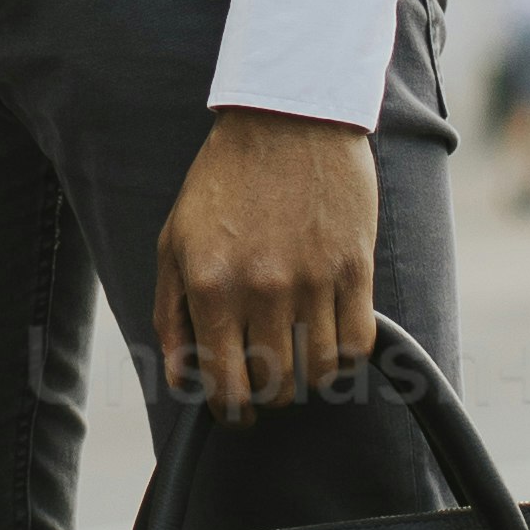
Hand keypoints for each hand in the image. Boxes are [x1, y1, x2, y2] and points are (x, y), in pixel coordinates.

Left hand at [154, 105, 377, 417]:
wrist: (287, 117)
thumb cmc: (226, 179)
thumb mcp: (175, 241)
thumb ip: (172, 314)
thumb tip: (182, 378)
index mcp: (209, 285)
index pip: (223, 384)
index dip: (230, 411)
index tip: (236, 413)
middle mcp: (261, 289)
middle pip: (273, 385)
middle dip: (267, 398)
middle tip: (266, 386)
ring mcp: (312, 280)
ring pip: (317, 373)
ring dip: (307, 381)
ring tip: (298, 363)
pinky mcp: (354, 268)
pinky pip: (357, 344)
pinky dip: (345, 358)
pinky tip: (331, 342)